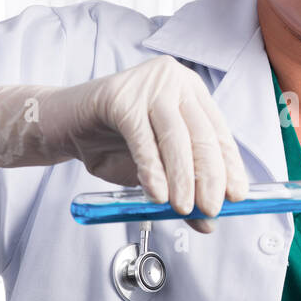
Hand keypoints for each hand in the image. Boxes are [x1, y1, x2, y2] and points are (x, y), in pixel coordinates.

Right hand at [0, 55, 249, 232]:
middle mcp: (174, 81)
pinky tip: (156, 194)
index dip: (229, 166)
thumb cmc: (111, 144)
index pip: (218, 132)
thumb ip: (181, 188)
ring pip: (176, 136)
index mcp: (190, 92)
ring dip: (182, 178)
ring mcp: (148, 84)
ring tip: (183, 208)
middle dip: (210, 176)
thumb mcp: (153, 171)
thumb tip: (208, 220)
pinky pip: (143, 138)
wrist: (61, 125)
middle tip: (212, 209)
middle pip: (202, 133)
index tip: (239, 196)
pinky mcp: (120, 96)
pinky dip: (152, 169)